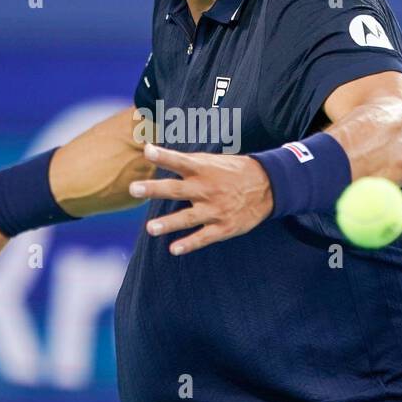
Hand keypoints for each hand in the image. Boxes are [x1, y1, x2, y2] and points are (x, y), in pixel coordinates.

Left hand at [129, 143, 273, 254]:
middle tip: (133, 189)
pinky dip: (189, 244)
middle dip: (155, 189)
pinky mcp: (223, 227)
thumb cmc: (231, 172)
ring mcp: (215, 209)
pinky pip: (204, 237)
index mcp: (203, 170)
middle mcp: (207, 189)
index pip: (179, 161)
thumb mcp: (211, 161)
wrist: (268, 187)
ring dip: (169, 223)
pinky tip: (174, 249)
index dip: (164, 156)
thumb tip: (155, 154)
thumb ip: (185, 162)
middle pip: (177, 189)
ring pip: (188, 218)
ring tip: (150, 228)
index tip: (147, 151)